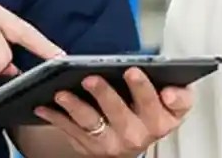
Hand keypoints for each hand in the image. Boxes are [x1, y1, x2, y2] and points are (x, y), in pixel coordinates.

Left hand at [33, 68, 192, 156]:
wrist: (131, 139)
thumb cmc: (149, 111)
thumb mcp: (171, 103)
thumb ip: (177, 93)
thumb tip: (172, 89)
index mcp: (162, 119)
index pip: (163, 104)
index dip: (151, 90)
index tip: (136, 73)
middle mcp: (139, 135)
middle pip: (122, 114)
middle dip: (105, 95)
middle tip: (91, 78)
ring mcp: (113, 144)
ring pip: (92, 124)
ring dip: (75, 107)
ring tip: (61, 92)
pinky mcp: (91, 148)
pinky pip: (70, 131)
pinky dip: (56, 116)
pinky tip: (44, 104)